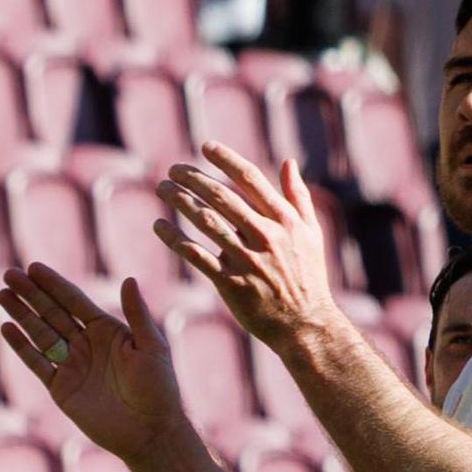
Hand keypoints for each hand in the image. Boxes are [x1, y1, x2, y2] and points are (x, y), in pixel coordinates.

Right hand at [0, 264, 188, 461]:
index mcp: (109, 331)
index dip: (55, 284)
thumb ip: (137, 314)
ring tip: (3, 294)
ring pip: (41, 333)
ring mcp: (73, 365)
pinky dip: (22, 346)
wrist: (151, 432)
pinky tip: (7, 327)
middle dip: (31, 294)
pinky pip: (37, 362)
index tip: (33, 267)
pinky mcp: (61, 387)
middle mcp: (88, 345)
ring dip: (22, 314)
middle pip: (53, 313)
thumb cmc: (160, 388)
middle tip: (9, 274)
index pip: (76, 301)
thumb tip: (129, 279)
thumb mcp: (153, 347)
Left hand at [155, 145, 344, 349]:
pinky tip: (159, 226)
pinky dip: (174, 238)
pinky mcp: (232, 283)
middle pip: (222, 197)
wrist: (307, 325)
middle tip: (172, 169)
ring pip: (205, 221)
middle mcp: (267, 237)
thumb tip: (289, 162)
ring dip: (179, 201)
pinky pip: (196, 255)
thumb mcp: (312, 235)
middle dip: (193, 178)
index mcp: (286, 222)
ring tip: (163, 189)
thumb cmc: (308, 278)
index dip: (226, 159)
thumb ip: (298, 197)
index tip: (205, 146)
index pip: (251, 180)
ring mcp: (249, 260)